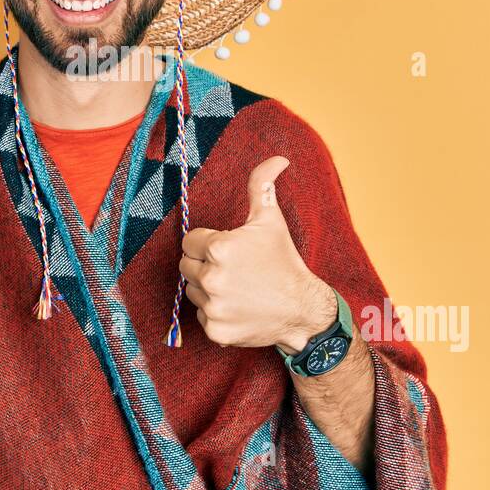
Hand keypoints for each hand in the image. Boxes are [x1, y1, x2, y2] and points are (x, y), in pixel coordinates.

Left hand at [179, 156, 334, 350]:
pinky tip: (238, 306)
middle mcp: (212, 278)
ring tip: (237, 287)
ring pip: (192, 290)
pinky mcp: (215, 331)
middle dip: (204, 264)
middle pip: (186, 265)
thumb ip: (262, 185)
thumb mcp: (271, 219)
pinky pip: (202, 315)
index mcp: (219, 248)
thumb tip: (277, 159)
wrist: (303, 308)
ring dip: (208, 288)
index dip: (207, 243)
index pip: (189, 241)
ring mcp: (213, 307)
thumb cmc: (284, 261)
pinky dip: (216, 313)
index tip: (227, 249)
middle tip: (233, 268)